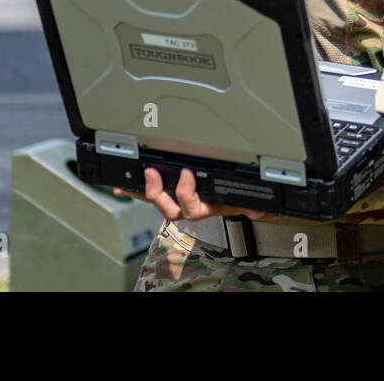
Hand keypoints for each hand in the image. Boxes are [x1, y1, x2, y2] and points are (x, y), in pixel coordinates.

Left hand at [114, 167, 266, 222]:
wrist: (236, 204)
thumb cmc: (239, 199)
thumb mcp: (250, 200)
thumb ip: (259, 206)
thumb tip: (261, 211)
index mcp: (207, 208)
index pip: (193, 206)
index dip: (185, 193)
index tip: (185, 175)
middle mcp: (190, 209)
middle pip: (169, 207)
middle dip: (157, 192)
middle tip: (152, 173)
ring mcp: (178, 204)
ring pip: (157, 203)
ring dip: (143, 192)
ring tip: (132, 181)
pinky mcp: (170, 197)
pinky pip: (150, 196)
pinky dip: (135, 192)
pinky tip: (123, 187)